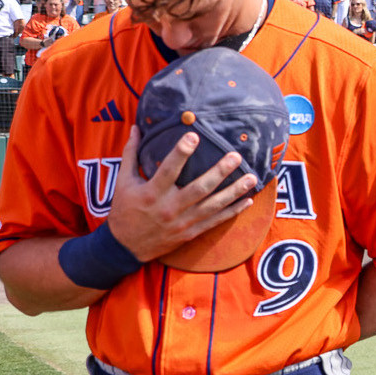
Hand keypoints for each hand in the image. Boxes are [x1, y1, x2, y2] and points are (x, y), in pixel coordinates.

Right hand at [107, 126, 258, 261]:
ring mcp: (183, 222)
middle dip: (219, 172)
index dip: (181, 153)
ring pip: (213, 205)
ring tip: (252, 178)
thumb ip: (130, 154)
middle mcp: (170, 208)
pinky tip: (249, 201)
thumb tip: (135, 128)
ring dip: (234, 191)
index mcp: (151, 193)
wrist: (125, 246)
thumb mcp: (123, 182)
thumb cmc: (125, 210)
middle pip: (199, 188)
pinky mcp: (191, 232)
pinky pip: (216, 221)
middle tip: (236, 156)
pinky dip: (233, 211)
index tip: (194, 135)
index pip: (168, 170)